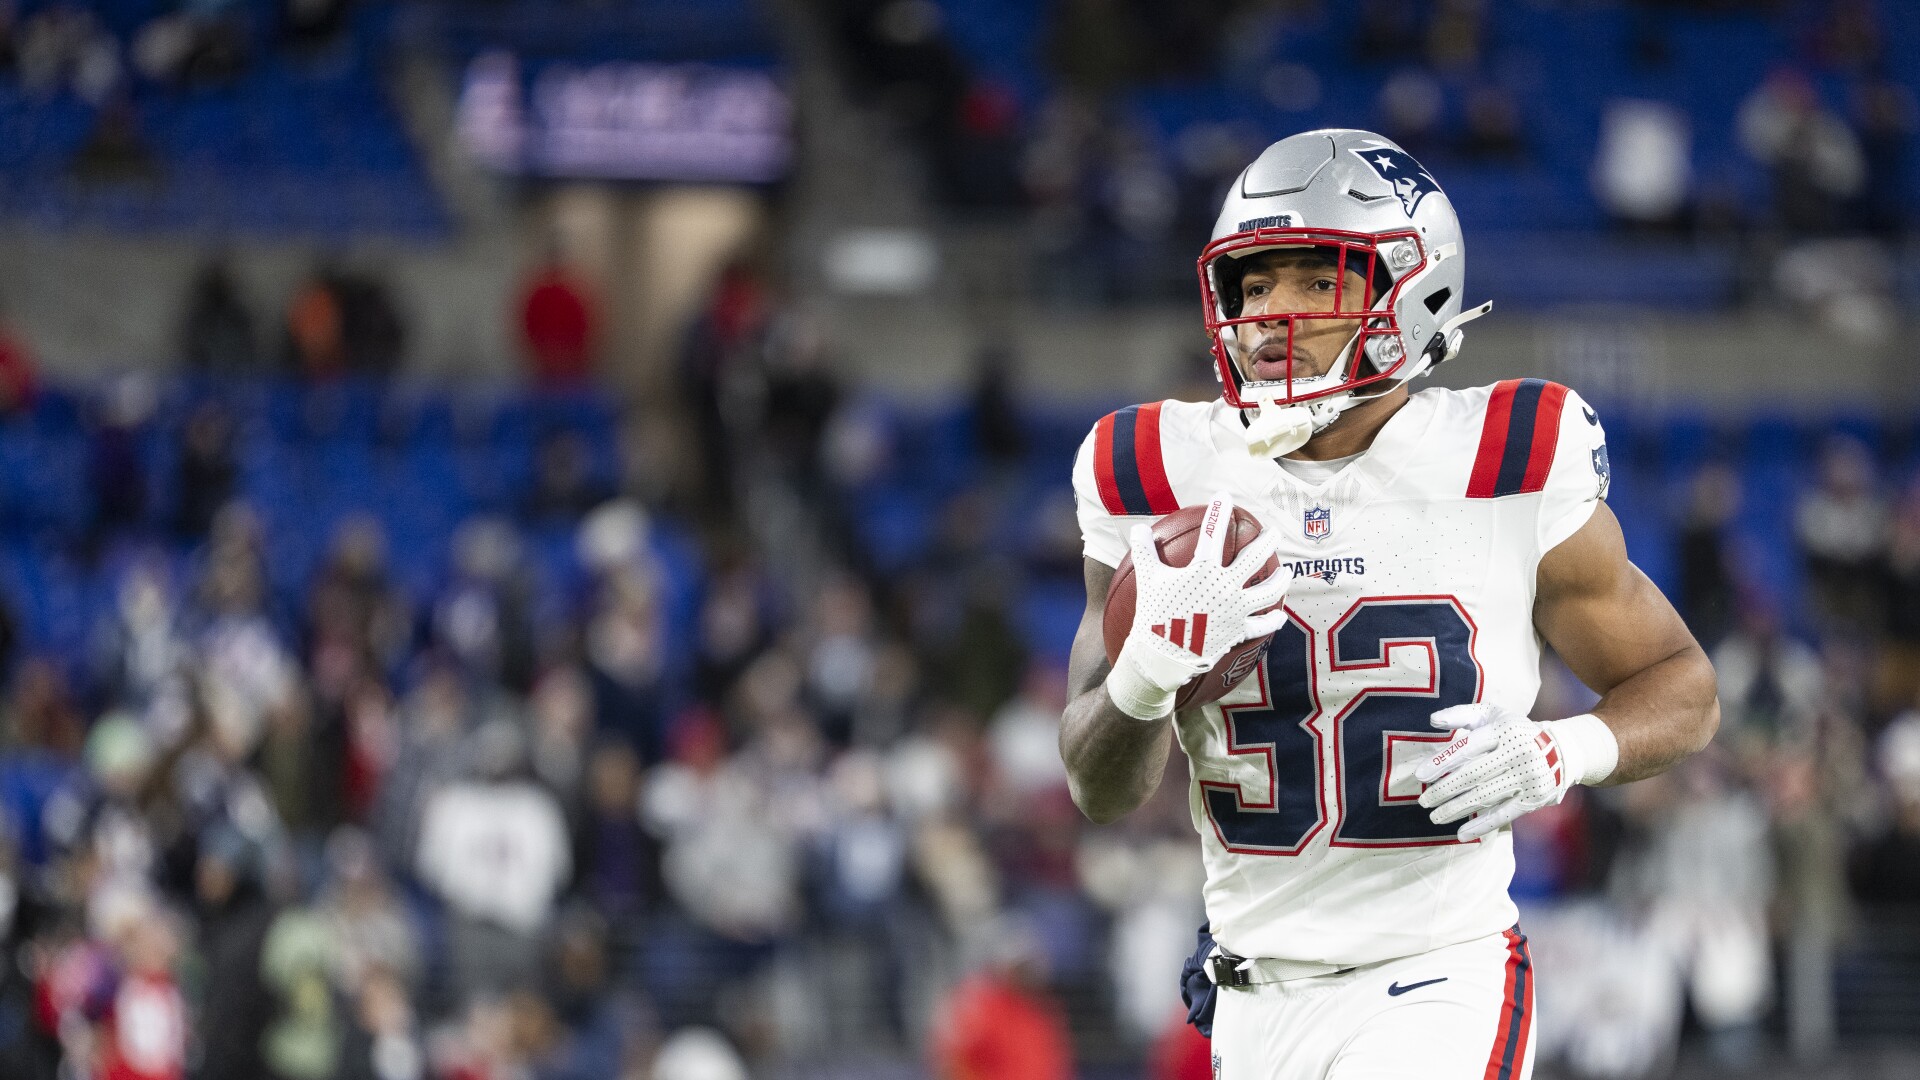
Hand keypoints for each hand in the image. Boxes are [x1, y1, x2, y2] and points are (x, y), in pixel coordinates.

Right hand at [1104, 493, 1290, 719]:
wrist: (1163, 656)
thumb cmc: (1153, 614)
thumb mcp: (1147, 579)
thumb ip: (1144, 551)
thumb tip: (1138, 528)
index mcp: (1203, 570)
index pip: (1212, 533)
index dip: (1218, 511)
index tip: (1224, 497)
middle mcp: (1226, 587)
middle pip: (1254, 559)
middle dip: (1267, 542)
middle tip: (1274, 533)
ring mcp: (1236, 610)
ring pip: (1268, 591)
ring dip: (1280, 580)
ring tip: (1286, 572)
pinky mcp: (1238, 631)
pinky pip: (1261, 625)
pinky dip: (1272, 620)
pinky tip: (1280, 614)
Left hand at [1414, 703, 1575, 841]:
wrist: (1561, 750)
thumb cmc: (1514, 731)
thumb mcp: (1492, 714)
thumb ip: (1461, 714)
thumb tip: (1433, 720)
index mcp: (1504, 730)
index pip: (1467, 747)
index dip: (1441, 763)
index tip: (1419, 776)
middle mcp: (1518, 753)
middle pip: (1473, 775)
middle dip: (1444, 790)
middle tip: (1423, 801)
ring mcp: (1528, 777)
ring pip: (1485, 796)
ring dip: (1456, 809)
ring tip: (1435, 817)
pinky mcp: (1534, 798)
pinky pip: (1504, 815)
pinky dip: (1481, 825)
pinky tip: (1461, 833)